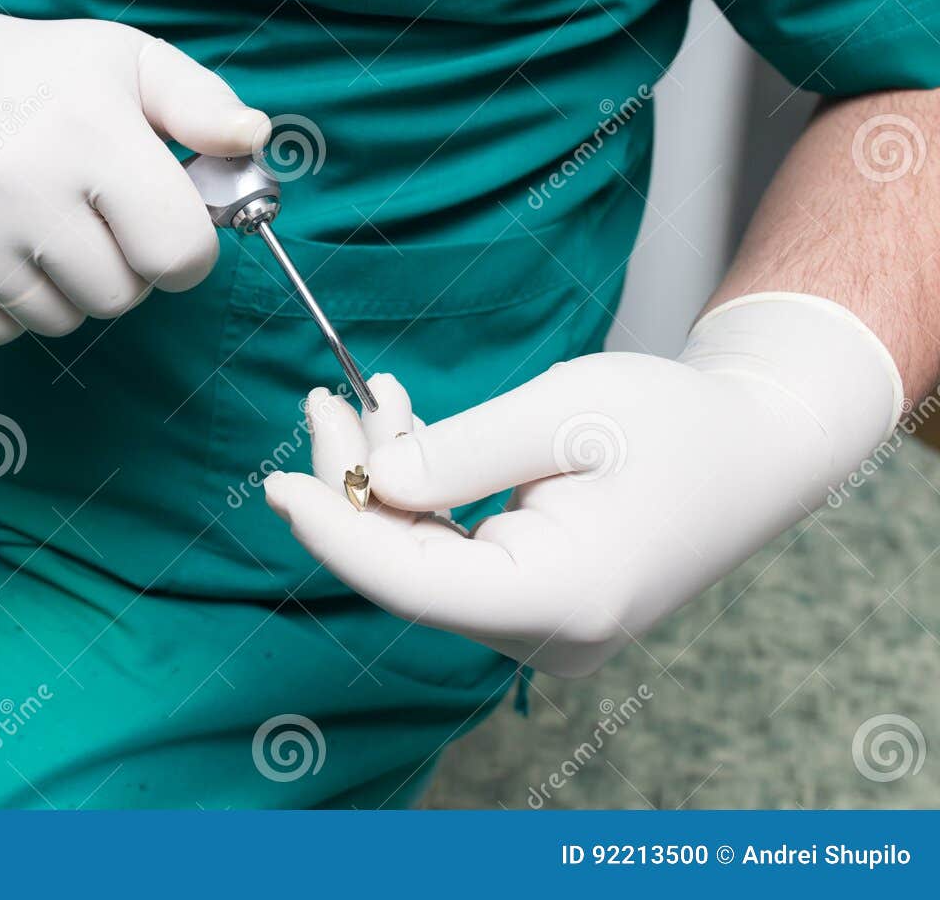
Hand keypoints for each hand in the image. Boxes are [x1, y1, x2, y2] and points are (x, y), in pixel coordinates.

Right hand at [0, 0, 269, 344]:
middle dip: (123, 267)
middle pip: (120, 297)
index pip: (178, 252)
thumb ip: (203, 105)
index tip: (165, 226)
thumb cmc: (46, 76)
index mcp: (89, 128)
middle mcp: (19, 181)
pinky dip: (8, 305)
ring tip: (41, 224)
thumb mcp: (131, 63)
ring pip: (60, 321)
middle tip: (93, 216)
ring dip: (66, 287)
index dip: (186, 250)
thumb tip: (252, 140)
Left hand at [265, 294, 901, 675]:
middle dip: (351, 485)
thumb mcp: (569, 411)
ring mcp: (538, 625)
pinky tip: (398, 426)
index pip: (416, 585)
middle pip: (407, 569)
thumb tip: (373, 484)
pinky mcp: (530, 600)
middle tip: (320, 401)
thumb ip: (463, 452)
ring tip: (359, 398)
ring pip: (420, 558)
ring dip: (381, 479)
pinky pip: (449, 552)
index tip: (276, 487)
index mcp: (565, 598)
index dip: (337, 535)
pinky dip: (417, 491)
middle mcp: (546, 634)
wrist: (756, 447)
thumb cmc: (678, 422)